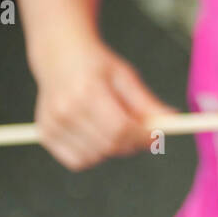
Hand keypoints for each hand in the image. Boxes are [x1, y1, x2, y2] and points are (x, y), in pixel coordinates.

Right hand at [33, 35, 177, 170]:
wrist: (59, 55)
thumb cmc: (97, 65)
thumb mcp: (125, 75)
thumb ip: (146, 101)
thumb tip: (172, 120)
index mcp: (86, 92)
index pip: (120, 128)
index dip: (143, 136)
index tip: (157, 134)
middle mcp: (65, 110)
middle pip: (108, 145)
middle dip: (132, 144)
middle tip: (143, 134)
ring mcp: (52, 124)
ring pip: (94, 157)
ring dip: (113, 150)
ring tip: (117, 129)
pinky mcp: (45, 134)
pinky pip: (77, 161)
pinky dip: (93, 155)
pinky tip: (98, 136)